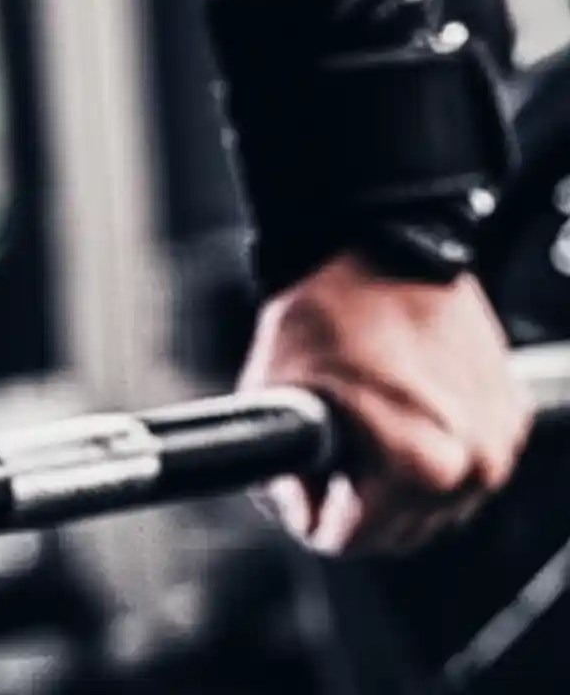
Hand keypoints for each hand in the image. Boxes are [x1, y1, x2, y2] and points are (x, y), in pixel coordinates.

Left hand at [239, 253, 532, 554]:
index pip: (347, 539)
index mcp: (422, 466)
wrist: (376, 244)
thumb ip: (278, 474)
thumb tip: (294, 502)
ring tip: (357, 432)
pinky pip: (459, 468)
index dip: (306, 510)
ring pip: (430, 507)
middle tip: (322, 456)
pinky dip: (425, 456)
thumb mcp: (272, 401)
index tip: (296, 477)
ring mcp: (499, 439)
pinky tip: (392, 419)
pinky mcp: (510, 413)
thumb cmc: (326, 310)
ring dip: (388, 485)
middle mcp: (475, 462)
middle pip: (395, 532)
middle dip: (349, 501)